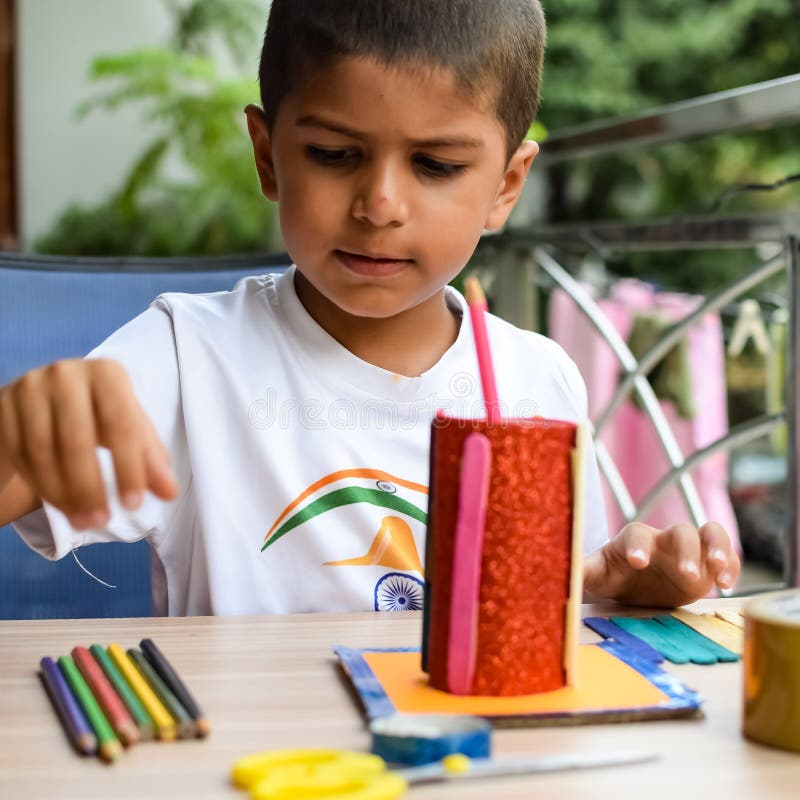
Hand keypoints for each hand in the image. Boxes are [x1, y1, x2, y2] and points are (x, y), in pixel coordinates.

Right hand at [0, 358, 177, 529]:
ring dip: (64, 494)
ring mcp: (29, 387)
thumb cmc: (99, 415)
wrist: (46, 400)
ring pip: (43, 452)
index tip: (134, 504)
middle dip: (90, 487)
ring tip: (84, 521)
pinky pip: (20, 455)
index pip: (122, 424)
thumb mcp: (129, 430)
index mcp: (107, 372)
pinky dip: (42, 487)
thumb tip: (170, 492)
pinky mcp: (3, 405)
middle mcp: (66, 373)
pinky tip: (62, 505)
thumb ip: (151, 459)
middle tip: (101, 521)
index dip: (129, 467)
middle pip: (77, 440)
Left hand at [583, 521, 740, 607]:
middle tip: (685, 575)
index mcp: (633, 539)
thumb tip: (564, 572)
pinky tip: (726, 587)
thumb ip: (584, 571)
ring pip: (710, 534)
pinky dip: (732, 567)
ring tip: (719, 572)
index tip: (637, 562)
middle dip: (686, 551)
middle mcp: (664, 540)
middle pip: (681, 531)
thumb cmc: (614, 575)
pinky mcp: (707, 565)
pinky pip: (727, 557)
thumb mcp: (597, 575)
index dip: (638, 545)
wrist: (634, 586)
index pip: (638, 533)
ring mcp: (689, 550)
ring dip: (718, 548)